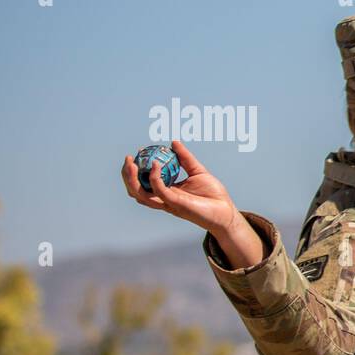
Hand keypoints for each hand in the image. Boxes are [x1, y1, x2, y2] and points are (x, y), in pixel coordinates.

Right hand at [121, 140, 238, 235]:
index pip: (144, 181)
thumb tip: (173, 142)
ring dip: (132, 179)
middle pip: (136, 190)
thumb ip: (185, 158)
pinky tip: (157, 165)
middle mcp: (164, 198)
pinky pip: (159, 191)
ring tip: (133, 163)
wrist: (226, 211)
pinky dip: (154, 178)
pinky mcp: (175, 204)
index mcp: (167, 191)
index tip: (139, 151)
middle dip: (127, 175)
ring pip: (140, 194)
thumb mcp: (198, 171)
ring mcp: (168, 202)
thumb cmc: (213, 195)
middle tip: (129, 158)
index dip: (137, 168)